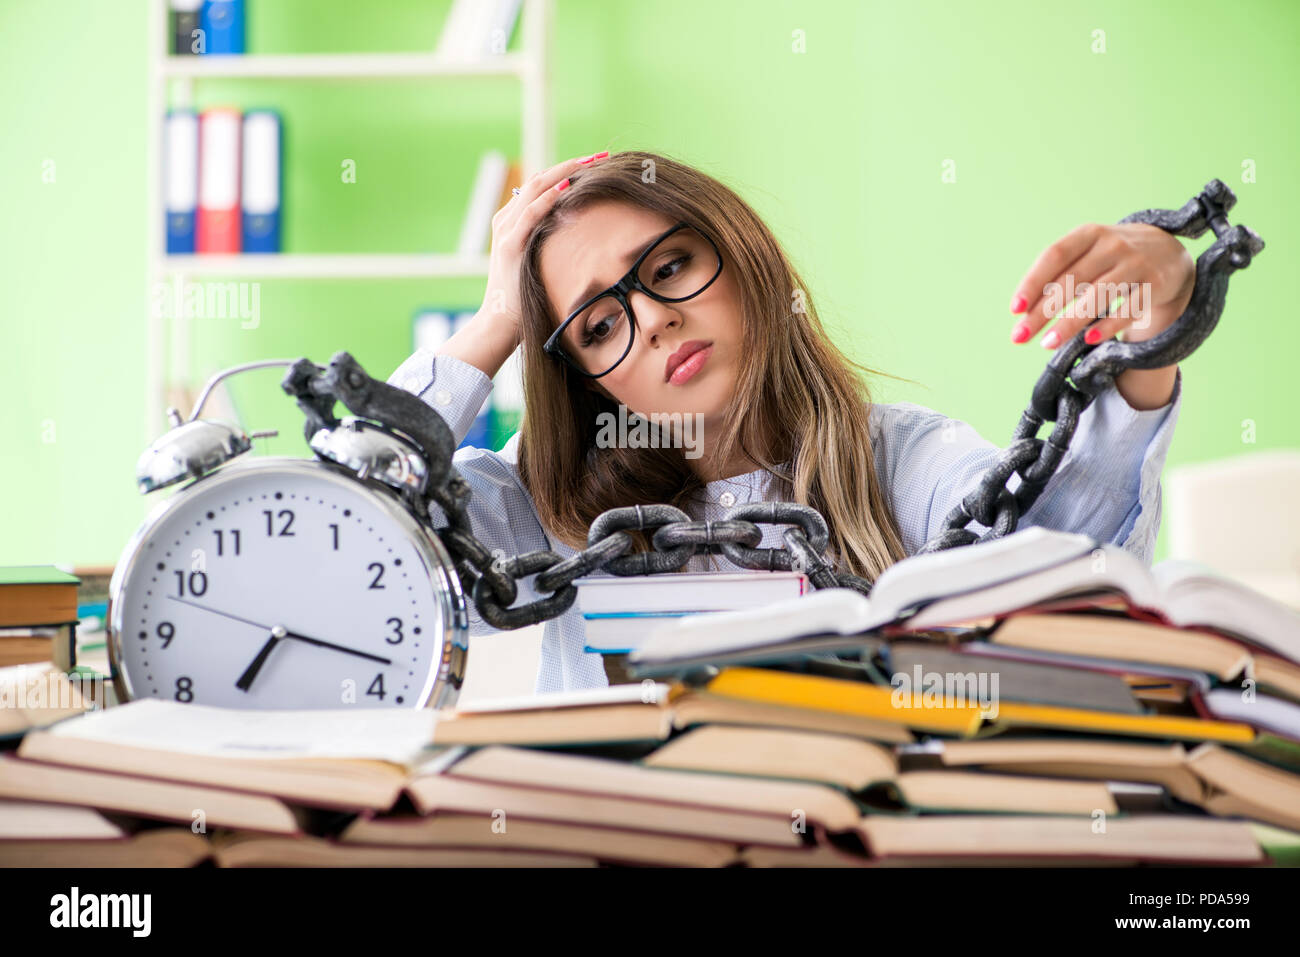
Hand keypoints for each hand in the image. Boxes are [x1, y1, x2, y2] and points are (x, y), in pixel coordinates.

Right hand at [480, 150, 611, 345]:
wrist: (500, 322)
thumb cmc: (524, 297)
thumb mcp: (537, 262)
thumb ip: (548, 244)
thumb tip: (575, 233)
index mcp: (512, 221)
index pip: (541, 184)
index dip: (567, 170)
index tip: (594, 163)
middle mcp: (506, 220)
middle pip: (540, 178)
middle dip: (572, 164)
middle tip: (599, 156)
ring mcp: (506, 231)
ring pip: (536, 188)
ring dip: (565, 172)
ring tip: (590, 162)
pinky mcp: (509, 245)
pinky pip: (531, 214)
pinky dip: (549, 197)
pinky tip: (568, 186)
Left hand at [1008, 222, 1194, 349]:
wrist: (1170, 253)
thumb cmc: (1113, 258)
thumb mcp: (1088, 253)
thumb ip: (1059, 274)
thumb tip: (1023, 312)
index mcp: (1088, 234)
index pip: (1054, 256)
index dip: (1032, 282)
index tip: (1015, 309)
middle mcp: (1112, 244)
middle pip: (1071, 281)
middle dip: (1041, 312)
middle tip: (1019, 337)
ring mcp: (1136, 263)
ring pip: (1097, 296)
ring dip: (1069, 323)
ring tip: (1047, 344)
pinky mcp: (1156, 284)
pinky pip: (1128, 309)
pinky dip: (1107, 326)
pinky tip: (1088, 340)